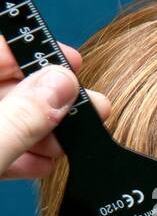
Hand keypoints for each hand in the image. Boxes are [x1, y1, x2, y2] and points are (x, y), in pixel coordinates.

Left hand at [0, 41, 111, 178]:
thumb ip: (22, 118)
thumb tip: (61, 85)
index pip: (0, 50)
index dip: (38, 52)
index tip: (74, 62)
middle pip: (7, 88)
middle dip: (50, 100)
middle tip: (89, 110)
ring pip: (4, 120)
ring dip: (39, 134)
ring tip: (64, 148)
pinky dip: (20, 156)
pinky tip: (40, 165)